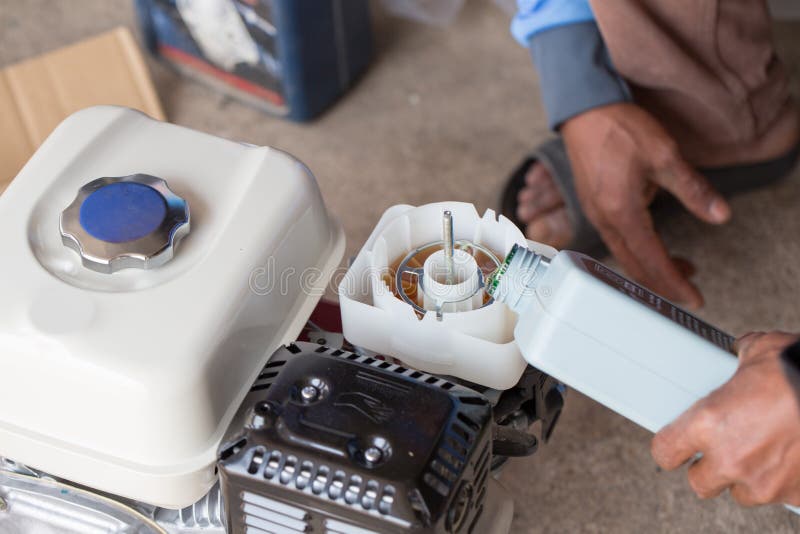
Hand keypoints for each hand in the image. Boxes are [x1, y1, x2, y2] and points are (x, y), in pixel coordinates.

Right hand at [561, 103, 730, 307]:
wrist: (584, 110)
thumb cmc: (620, 129)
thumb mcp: (665, 155)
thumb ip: (693, 189)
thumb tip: (720, 215)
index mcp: (622, 211)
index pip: (652, 259)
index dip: (674, 282)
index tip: (692, 299)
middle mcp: (604, 219)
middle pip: (633, 265)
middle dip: (661, 281)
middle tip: (688, 286)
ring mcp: (594, 213)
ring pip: (622, 254)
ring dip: (648, 266)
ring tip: (675, 266)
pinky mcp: (592, 205)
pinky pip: (613, 239)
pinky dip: (634, 251)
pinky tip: (648, 242)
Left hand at [651, 331, 799, 505]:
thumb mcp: (764, 351)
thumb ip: (742, 357)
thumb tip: (743, 350)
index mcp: (709, 424)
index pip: (665, 451)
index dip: (669, 447)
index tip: (674, 445)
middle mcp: (731, 459)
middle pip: (699, 482)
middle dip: (708, 468)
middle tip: (720, 448)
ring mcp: (764, 482)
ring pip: (740, 493)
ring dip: (745, 476)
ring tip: (759, 451)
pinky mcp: (793, 495)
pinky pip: (778, 495)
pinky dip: (781, 480)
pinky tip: (788, 456)